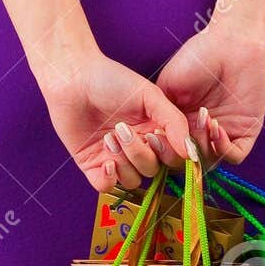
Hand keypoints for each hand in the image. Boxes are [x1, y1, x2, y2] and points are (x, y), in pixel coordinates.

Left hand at [39, 48, 194, 191]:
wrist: (73, 78)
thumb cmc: (112, 80)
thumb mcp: (150, 96)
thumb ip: (174, 121)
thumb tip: (191, 152)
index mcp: (155, 131)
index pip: (174, 158)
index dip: (168, 153)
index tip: (155, 134)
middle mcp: (137, 147)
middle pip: (153, 170)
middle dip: (141, 153)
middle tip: (124, 129)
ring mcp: (115, 158)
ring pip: (133, 180)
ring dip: (124, 161)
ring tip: (109, 136)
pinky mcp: (92, 165)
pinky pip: (107, 187)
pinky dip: (110, 179)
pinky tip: (106, 160)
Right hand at [156, 22, 264, 165]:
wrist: (232, 41)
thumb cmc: (198, 57)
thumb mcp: (168, 87)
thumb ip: (159, 115)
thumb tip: (150, 140)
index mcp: (182, 122)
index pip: (170, 150)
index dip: (161, 148)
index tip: (154, 137)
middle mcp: (201, 132)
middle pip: (188, 160)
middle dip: (180, 151)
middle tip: (176, 135)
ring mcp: (224, 134)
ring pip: (209, 161)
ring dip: (202, 147)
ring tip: (201, 120)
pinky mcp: (246, 132)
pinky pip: (234, 155)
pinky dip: (223, 148)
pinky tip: (215, 127)